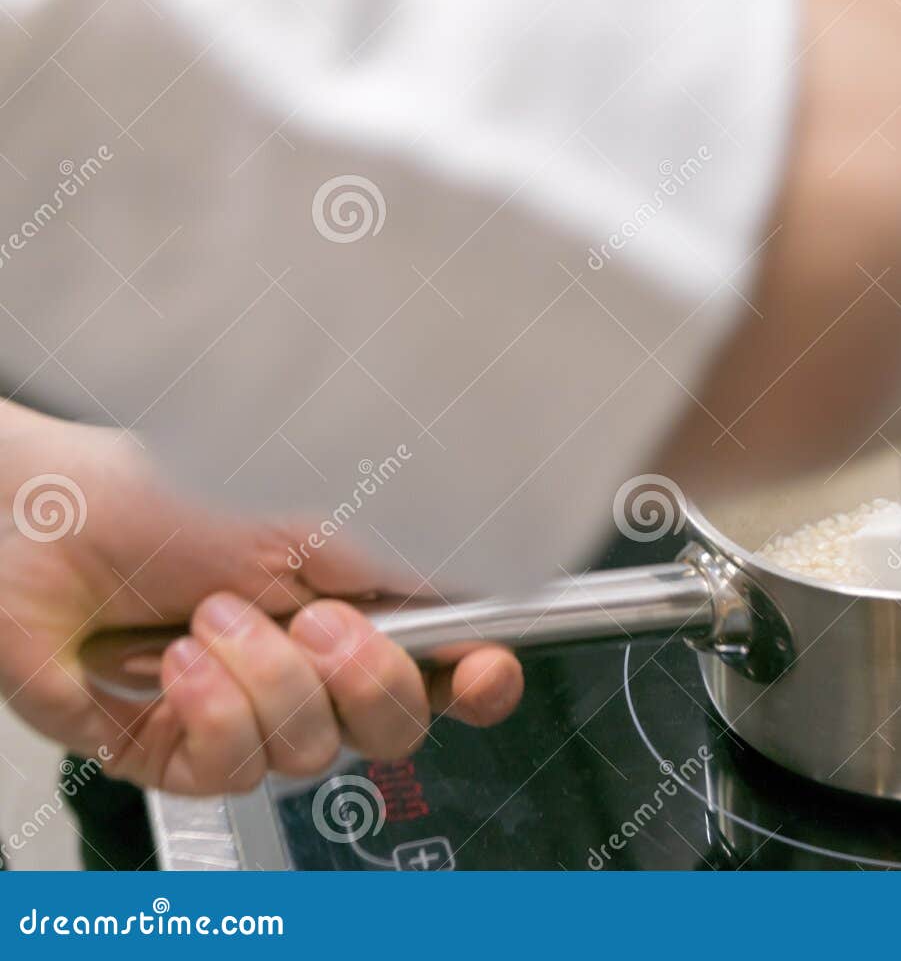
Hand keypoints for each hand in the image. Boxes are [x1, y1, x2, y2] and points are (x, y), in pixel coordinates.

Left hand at [0, 402, 522, 793]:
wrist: (45, 522)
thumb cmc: (165, 497)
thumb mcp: (308, 521)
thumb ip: (404, 563)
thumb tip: (483, 592)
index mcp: (360, 607)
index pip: (449, 668)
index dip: (481, 681)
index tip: (485, 669)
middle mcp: (312, 670)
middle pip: (396, 729)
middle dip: (363, 679)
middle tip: (316, 621)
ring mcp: (248, 715)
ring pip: (313, 753)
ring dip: (263, 679)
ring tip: (211, 617)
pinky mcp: (179, 753)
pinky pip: (233, 772)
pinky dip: (209, 709)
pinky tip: (179, 661)